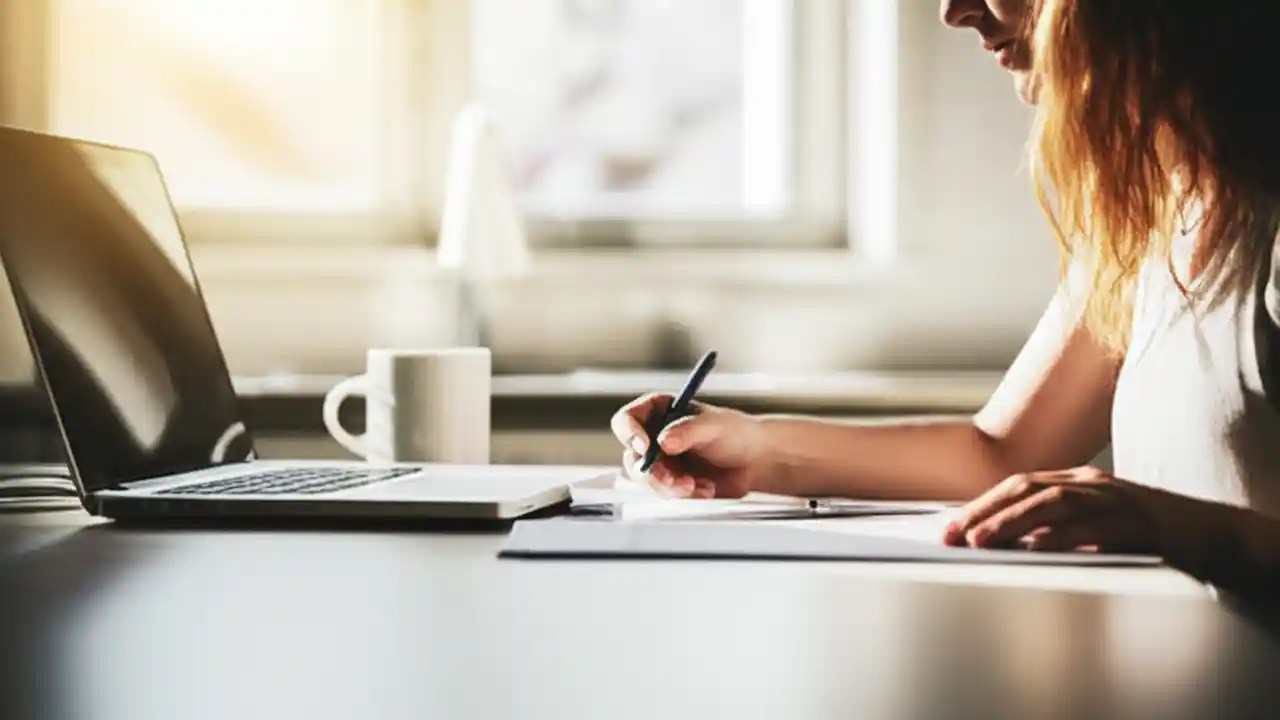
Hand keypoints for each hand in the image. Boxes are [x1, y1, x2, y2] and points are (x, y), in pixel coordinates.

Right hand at [609, 394, 770, 498]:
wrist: (755, 461)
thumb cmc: (736, 432)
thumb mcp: (714, 426)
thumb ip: (687, 431)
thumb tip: (663, 441)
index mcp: (658, 411)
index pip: (626, 419)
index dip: (629, 433)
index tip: (645, 448)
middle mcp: (653, 436)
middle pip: (632, 456)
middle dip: (654, 472)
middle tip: (677, 480)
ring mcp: (660, 462)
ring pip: (646, 479)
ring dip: (670, 486)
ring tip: (699, 485)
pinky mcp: (669, 483)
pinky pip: (664, 494)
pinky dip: (684, 495)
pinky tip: (706, 488)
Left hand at [941, 466, 1179, 552]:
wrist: (1205, 530)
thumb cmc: (1141, 531)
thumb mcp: (1091, 520)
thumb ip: (1053, 524)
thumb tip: (1006, 540)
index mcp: (1076, 481)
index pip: (1018, 486)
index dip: (981, 505)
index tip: (949, 528)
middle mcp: (1090, 484)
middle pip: (1028, 490)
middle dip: (986, 512)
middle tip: (954, 536)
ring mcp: (1113, 500)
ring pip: (1054, 504)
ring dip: (1013, 522)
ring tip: (982, 541)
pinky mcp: (1136, 523)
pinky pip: (1095, 529)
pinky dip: (1063, 537)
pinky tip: (1037, 548)